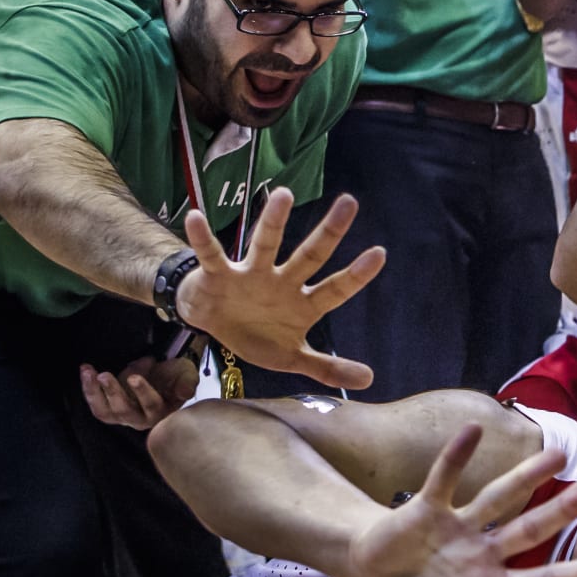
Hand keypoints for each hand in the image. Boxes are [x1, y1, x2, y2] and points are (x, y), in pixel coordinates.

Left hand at [80, 355, 197, 429]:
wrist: (164, 376)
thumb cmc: (176, 376)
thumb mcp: (187, 375)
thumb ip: (188, 383)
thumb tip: (185, 392)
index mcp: (161, 412)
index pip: (151, 405)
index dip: (142, 392)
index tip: (134, 377)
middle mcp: (140, 419)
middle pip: (124, 411)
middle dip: (112, 392)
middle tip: (104, 375)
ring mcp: (123, 417)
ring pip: (105, 412)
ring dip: (94, 393)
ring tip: (89, 373)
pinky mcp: (110, 411)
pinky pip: (95, 405)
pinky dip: (88, 389)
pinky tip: (87, 371)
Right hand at [173, 190, 382, 390]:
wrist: (212, 324)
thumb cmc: (257, 334)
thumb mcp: (291, 357)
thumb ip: (327, 368)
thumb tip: (369, 380)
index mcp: (302, 303)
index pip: (335, 289)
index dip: (355, 275)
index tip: (379, 254)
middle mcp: (281, 282)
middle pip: (310, 256)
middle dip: (329, 232)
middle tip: (349, 202)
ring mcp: (251, 274)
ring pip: (265, 245)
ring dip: (273, 222)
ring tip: (284, 196)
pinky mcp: (218, 274)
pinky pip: (210, 255)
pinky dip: (202, 239)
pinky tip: (196, 218)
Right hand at [352, 425, 576, 576]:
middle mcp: (486, 553)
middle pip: (532, 528)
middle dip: (565, 508)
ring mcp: (460, 529)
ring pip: (499, 499)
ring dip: (525, 476)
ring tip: (558, 452)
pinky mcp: (428, 510)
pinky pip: (443, 481)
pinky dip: (455, 457)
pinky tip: (472, 429)